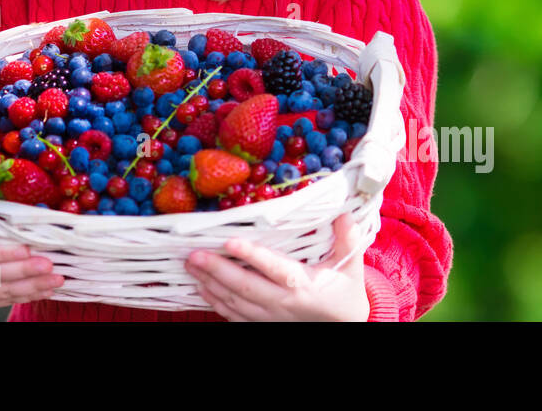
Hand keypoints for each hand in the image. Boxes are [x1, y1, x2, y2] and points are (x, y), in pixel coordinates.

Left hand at [185, 213, 370, 320]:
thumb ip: (347, 240)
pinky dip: (216, 303)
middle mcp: (283, 302)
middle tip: (194, 254)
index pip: (274, 268)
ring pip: (235, 302)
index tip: (230, 241)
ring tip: (191, 266)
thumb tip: (344, 213)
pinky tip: (201, 288)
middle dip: (217, 270)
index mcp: (303, 285)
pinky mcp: (264, 325)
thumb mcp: (350, 266)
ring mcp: (271, 317)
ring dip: (211, 284)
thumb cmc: (344, 293)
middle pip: (246, 286)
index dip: (252, 255)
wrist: (344, 328)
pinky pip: (235, 317)